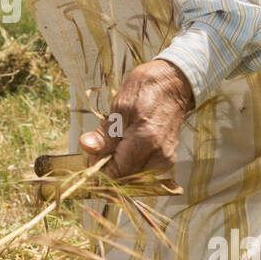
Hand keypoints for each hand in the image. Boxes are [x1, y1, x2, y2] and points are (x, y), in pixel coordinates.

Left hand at [78, 59, 193, 179]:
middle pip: (123, 176)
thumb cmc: (145, 90)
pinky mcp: (166, 159)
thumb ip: (104, 135)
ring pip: (131, 174)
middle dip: (109, 162)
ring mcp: (165, 160)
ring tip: (120, 136)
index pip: (115, 173)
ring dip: (120, 160)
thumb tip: (86, 148)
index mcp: (145, 143)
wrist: (173, 83)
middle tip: (107, 138)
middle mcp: (158, 157)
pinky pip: (141, 168)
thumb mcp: (119, 108)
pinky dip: (131, 158)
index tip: (94, 150)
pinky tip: (130, 141)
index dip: (99, 165)